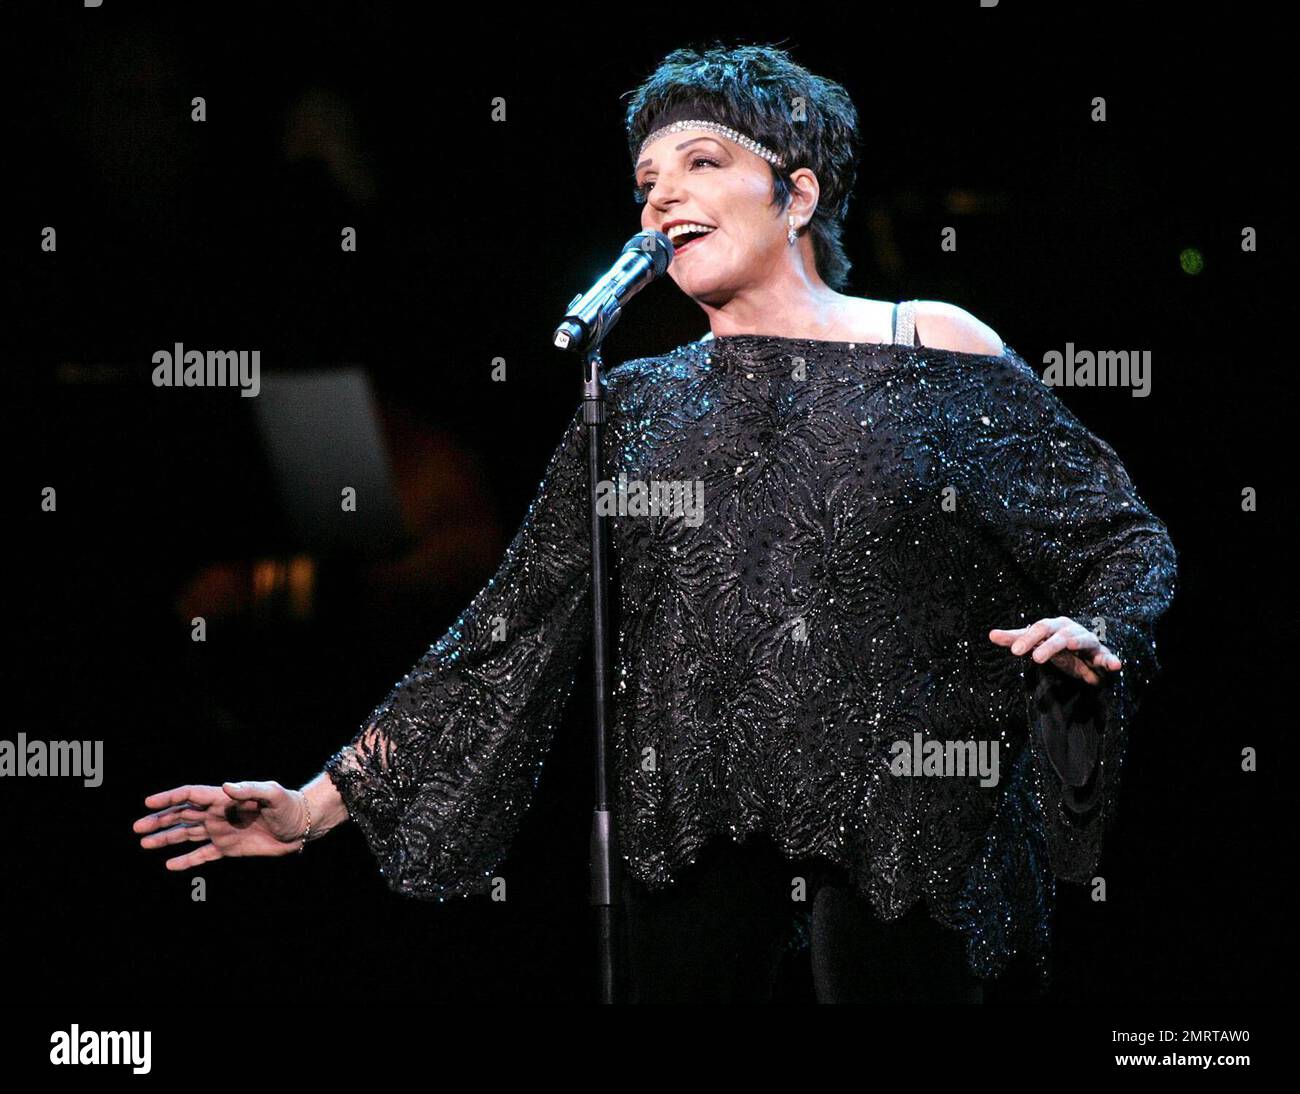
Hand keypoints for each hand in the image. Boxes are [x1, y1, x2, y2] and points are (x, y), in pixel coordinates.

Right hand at [133, 780, 307, 870]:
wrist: (301, 826)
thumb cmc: (287, 805)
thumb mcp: (271, 793)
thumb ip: (249, 789)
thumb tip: (226, 786)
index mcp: (224, 799)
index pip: (191, 796)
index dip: (169, 798)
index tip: (149, 803)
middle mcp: (217, 814)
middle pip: (182, 816)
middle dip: (159, 820)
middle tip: (137, 827)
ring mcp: (221, 832)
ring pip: (187, 835)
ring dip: (166, 838)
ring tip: (144, 843)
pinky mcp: (228, 849)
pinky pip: (203, 856)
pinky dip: (186, 861)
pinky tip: (170, 864)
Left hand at [989, 616, 1119, 685]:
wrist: (1083, 648)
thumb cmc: (1054, 643)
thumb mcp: (1035, 642)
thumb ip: (1015, 639)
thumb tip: (991, 635)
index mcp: (1053, 626)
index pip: (1038, 629)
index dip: (1027, 639)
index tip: (1013, 651)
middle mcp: (1070, 630)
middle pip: (1058, 635)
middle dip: (1048, 645)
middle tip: (1035, 659)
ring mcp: (1086, 640)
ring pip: (1082, 640)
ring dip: (1077, 642)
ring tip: (1071, 645)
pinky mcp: (1101, 654)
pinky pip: (1106, 656)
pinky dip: (1111, 660)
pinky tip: (1116, 665)